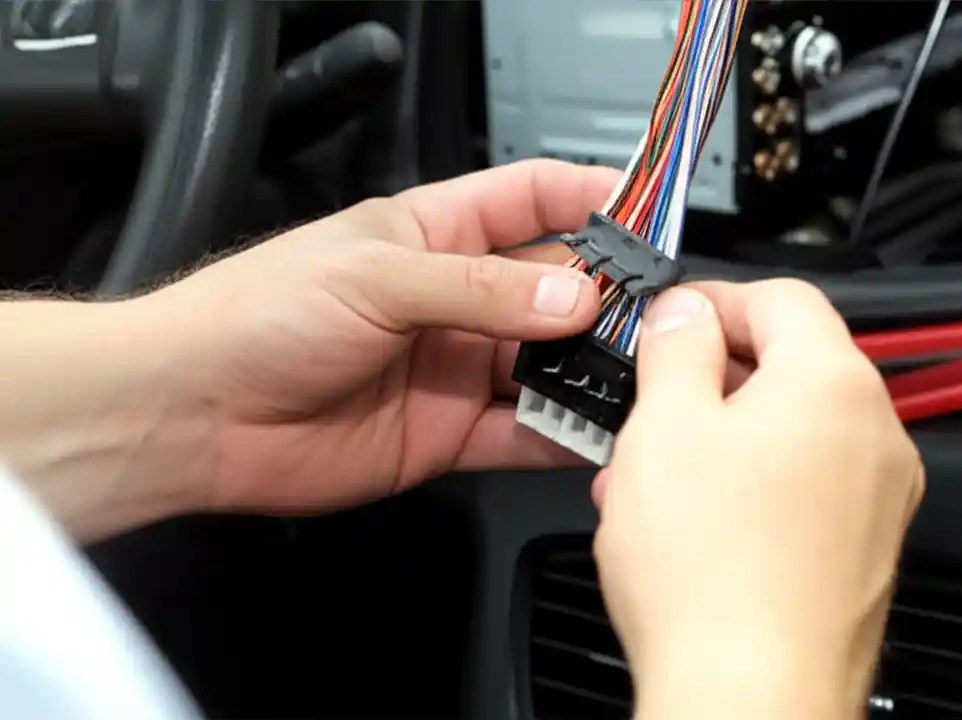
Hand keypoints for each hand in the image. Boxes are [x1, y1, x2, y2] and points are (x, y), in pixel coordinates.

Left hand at [131, 160, 617, 515]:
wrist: (193, 414)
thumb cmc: (256, 317)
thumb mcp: (377, 277)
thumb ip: (482, 289)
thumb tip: (573, 294)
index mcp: (434, 235)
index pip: (531, 200)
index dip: (591, 197)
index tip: (646, 213)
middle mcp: (454, 301)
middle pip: (555, 290)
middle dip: (605, 300)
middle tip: (649, 317)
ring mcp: (454, 369)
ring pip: (548, 367)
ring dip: (589, 373)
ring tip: (632, 380)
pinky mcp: (447, 434)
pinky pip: (522, 434)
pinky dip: (559, 436)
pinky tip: (589, 434)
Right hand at [592, 282, 924, 719]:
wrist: (753, 698)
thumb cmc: (713, 574)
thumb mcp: (665, 427)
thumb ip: (678, 347)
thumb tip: (688, 313)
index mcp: (834, 383)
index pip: (782, 296)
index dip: (715, 298)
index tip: (670, 321)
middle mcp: (876, 436)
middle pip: (793, 367)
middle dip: (713, 376)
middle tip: (651, 401)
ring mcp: (878, 501)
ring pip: (793, 436)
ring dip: (723, 438)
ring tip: (656, 474)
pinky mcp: (862, 556)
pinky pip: (804, 493)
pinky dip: (750, 489)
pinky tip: (692, 524)